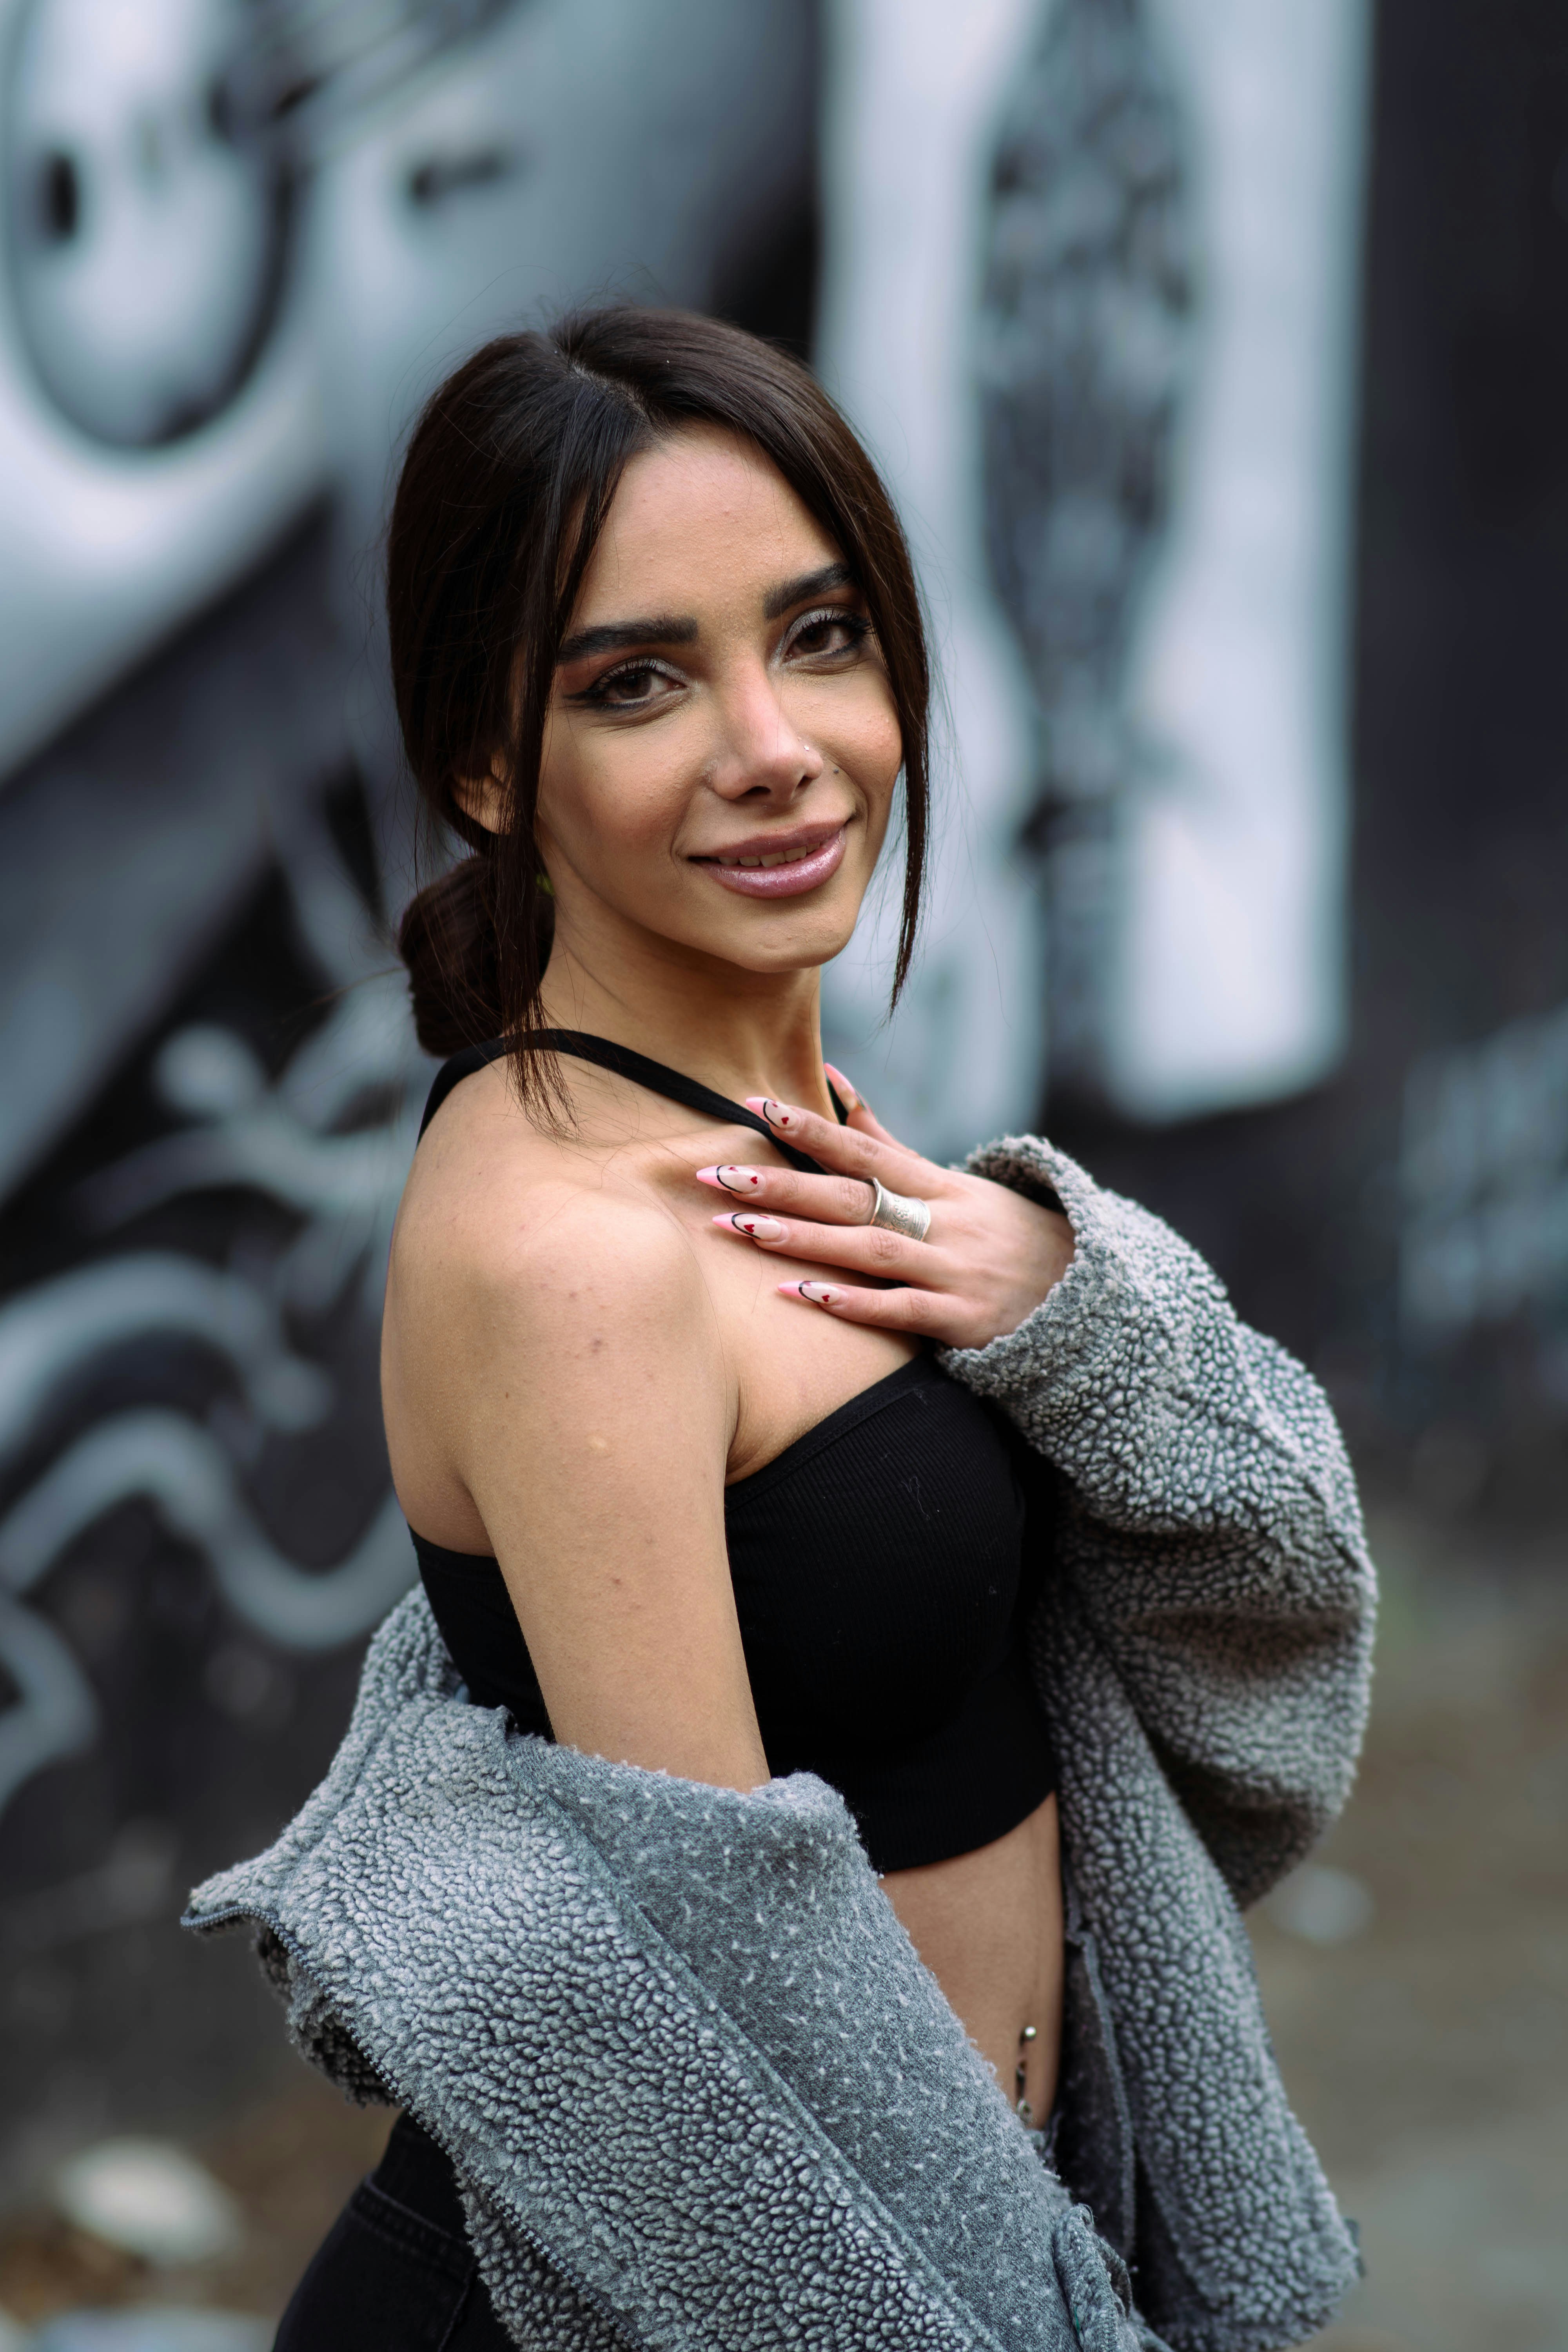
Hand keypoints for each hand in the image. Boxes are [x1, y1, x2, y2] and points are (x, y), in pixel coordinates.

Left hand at [697, 1067, 1073, 1350]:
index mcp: (939, 1184)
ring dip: (805, 1240)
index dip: (811, 1126)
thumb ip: (887, 1141)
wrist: (1084, 1296)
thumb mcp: (953, 1184)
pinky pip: (900, 1310)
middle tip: (717, 1174)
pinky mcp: (963, 1319)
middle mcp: (944, 1221)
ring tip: (743, 1228)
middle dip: (784, 1184)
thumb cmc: (1000, 1234)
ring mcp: (953, 1270)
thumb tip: (834, 1081)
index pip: (865, 1148)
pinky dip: (852, 1303)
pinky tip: (802, 1295)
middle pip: (854, 1195)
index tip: (753, 1105)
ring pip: (871, 1248)